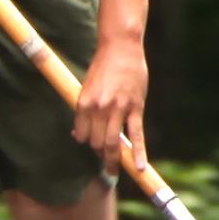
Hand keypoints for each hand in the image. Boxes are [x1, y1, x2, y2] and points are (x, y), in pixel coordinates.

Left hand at [67, 34, 149, 165]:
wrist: (121, 48)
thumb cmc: (103, 67)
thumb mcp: (86, 87)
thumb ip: (84, 110)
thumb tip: (79, 133)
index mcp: (83, 104)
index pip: (82, 136)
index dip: (87, 142)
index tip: (93, 145)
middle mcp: (99, 108)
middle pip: (96, 142)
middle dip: (100, 152)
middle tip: (106, 160)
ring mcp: (118, 109)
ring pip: (113, 143)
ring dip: (113, 160)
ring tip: (114, 170)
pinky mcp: (135, 108)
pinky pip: (136, 135)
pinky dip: (138, 153)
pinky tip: (139, 167)